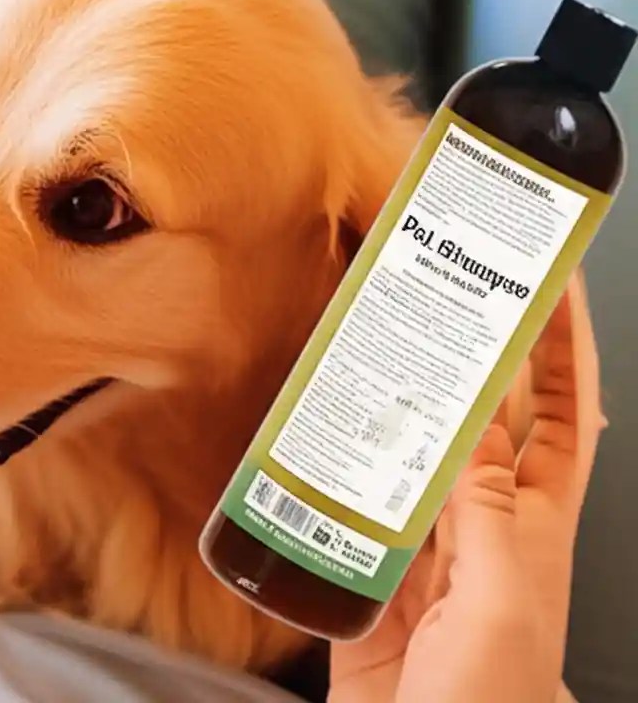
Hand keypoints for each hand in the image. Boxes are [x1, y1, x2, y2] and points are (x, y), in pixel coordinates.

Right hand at [330, 283, 602, 702]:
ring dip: (397, 406)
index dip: (562, 346)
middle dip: (471, 356)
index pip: (563, 414)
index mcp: (534, 526)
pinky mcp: (371, 579)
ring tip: (372, 351)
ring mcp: (426, 552)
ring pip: (414, 456)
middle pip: (483, 421)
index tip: (549, 279)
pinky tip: (319, 444)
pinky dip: (337, 472)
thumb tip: (474, 419)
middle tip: (442, 293)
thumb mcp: (500, 602)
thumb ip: (483, 511)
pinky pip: (355, 510)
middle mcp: (483, 529)